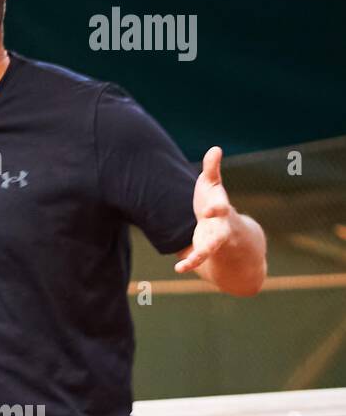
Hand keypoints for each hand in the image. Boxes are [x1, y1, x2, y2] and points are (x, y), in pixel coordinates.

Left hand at [175, 146, 233, 273]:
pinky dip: (191, 263)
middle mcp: (222, 227)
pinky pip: (200, 259)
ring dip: (200, 254)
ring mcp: (216, 242)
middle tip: (212, 216)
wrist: (236, 240)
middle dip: (216, 225)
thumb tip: (216, 148)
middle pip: (221, 227)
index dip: (217, 207)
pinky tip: (179, 268)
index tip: (211, 209)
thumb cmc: (217, 206)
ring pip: (211, 248)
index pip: (221, 207)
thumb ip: (212, 170)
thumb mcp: (214, 188)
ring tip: (185, 264)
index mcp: (222, 210)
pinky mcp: (208, 253)